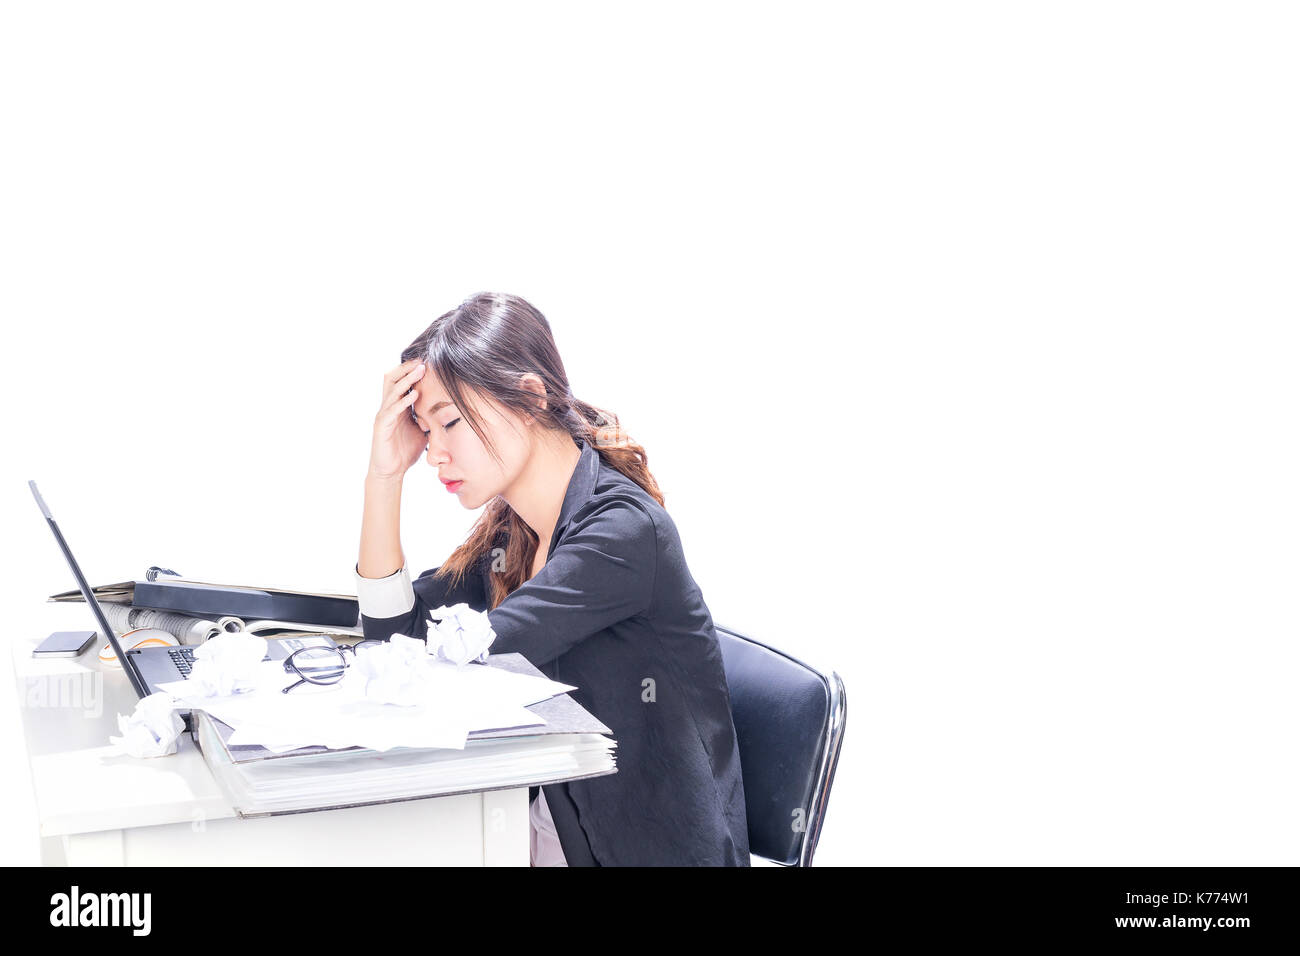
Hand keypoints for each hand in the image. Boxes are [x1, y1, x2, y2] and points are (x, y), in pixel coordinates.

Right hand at [368, 358, 428, 481]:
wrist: (391, 471)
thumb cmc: (405, 450)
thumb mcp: (422, 430)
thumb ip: (429, 417)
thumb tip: (449, 410)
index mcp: (397, 406)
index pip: (402, 381)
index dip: (412, 370)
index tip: (428, 360)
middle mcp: (388, 407)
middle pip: (393, 379)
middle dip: (407, 368)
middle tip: (423, 359)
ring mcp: (384, 415)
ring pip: (392, 390)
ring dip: (406, 379)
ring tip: (420, 370)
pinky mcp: (382, 426)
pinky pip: (392, 410)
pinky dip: (403, 401)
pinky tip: (414, 395)